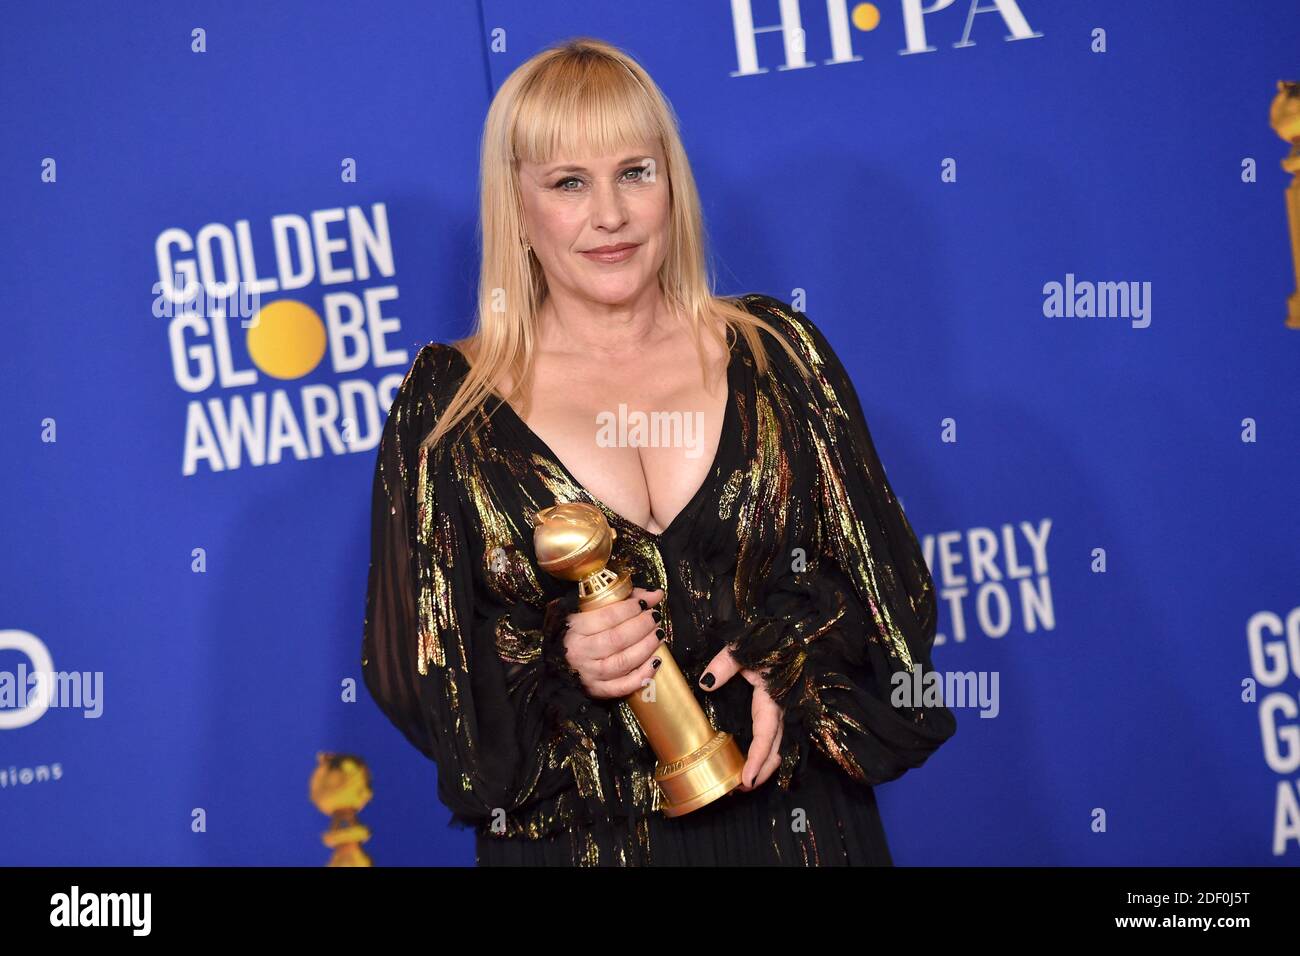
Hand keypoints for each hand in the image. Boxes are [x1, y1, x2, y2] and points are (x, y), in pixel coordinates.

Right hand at [562, 587, 665, 700]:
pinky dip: (643, 674)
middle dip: (642, 626)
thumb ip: (623, 599)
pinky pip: (624, 686)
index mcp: (574, 629)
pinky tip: (656, 661)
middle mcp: (580, 652)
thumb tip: (656, 594)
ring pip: (623, 662)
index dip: (630, 609)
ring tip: (658, 634)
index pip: (607, 617)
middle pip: (617, 639)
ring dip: (646, 647)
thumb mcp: (591, 610)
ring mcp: (589, 674)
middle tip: (654, 617)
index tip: (644, 603)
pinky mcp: (597, 690)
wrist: (559, 662)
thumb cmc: (579, 631)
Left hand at [698, 646, 782, 791]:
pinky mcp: (779, 709)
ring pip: (779, 746)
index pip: (766, 735)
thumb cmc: (765, 640)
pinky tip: (753, 762)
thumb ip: (724, 664)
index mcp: (773, 697)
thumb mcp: (742, 647)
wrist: (784, 632)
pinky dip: (767, 754)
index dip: (757, 760)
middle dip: (761, 772)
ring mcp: (783, 709)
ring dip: (765, 766)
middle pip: (776, 749)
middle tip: (741, 789)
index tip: (746, 780)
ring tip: (745, 782)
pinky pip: (776, 737)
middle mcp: (782, 708)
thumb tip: (706, 684)